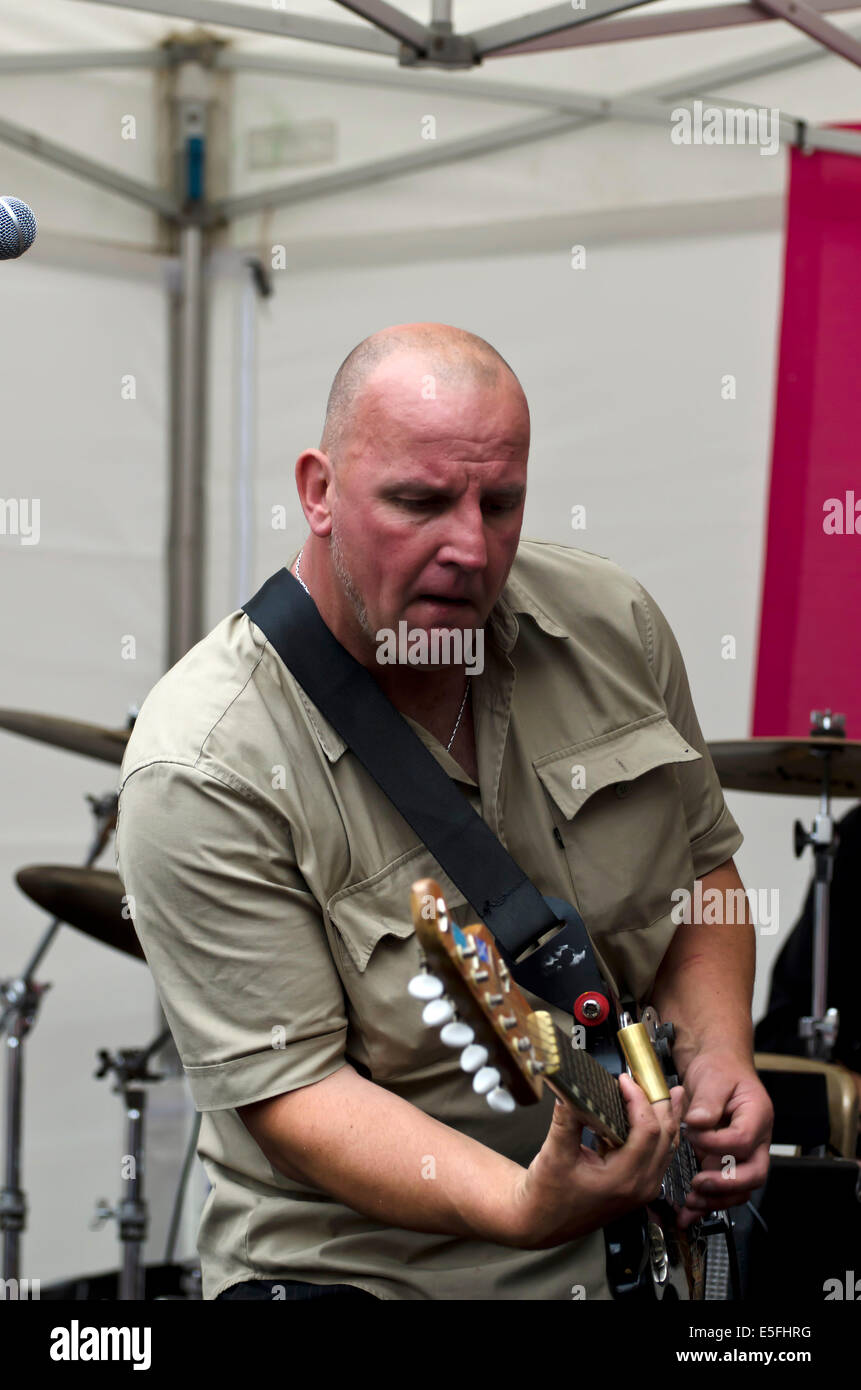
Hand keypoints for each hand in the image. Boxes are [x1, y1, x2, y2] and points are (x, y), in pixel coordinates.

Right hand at [506, 1075, 685, 1248]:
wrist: (541, 1221)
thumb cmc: (547, 1195)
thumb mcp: (553, 1154)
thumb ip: (566, 1120)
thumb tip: (573, 1090)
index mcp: (622, 1179)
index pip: (647, 1131)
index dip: (639, 1099)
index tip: (625, 1080)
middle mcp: (639, 1187)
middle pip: (665, 1137)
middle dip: (661, 1104)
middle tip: (652, 1078)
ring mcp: (642, 1189)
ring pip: (666, 1147)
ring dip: (666, 1117)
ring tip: (666, 1091)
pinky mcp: (638, 1187)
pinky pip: (658, 1156)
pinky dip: (658, 1132)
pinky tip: (651, 1116)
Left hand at [676, 1049, 772, 1230]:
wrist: (716, 1068)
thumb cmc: (719, 1069)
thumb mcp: (713, 1076)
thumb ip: (707, 1099)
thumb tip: (699, 1122)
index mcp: (757, 1115)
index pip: (743, 1140)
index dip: (717, 1143)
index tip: (693, 1134)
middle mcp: (756, 1140)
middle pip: (754, 1174)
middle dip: (726, 1184)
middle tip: (700, 1183)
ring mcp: (743, 1155)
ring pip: (741, 1189)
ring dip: (716, 1199)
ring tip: (691, 1203)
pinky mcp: (728, 1164)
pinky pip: (724, 1190)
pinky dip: (707, 1202)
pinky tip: (689, 1210)